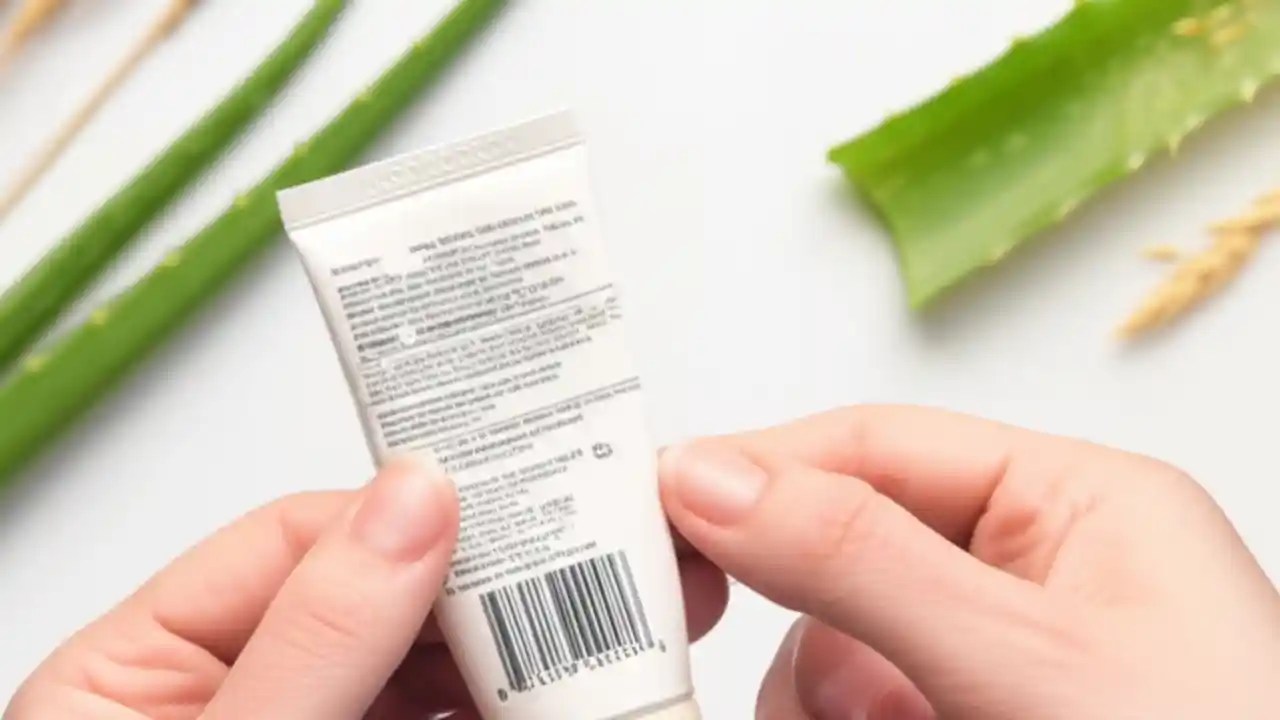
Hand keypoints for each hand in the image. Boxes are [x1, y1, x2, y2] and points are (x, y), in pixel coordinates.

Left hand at [7, 458, 727, 718]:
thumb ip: (319, 634)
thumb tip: (409, 502)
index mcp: (141, 672)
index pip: (295, 541)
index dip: (407, 514)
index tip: (513, 505)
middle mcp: (228, 698)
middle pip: (381, 598)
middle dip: (491, 587)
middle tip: (596, 566)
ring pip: (430, 669)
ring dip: (522, 651)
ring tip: (609, 629)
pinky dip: (519, 708)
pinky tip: (576, 693)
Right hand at [659, 405, 1279, 719]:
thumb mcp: (1022, 657)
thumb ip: (861, 559)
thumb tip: (713, 479)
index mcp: (1075, 504)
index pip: (876, 445)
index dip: (760, 468)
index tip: (660, 504)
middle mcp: (1038, 573)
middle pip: (847, 544)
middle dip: (787, 602)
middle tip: (692, 619)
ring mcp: (1006, 663)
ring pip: (841, 646)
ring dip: (818, 697)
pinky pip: (864, 707)